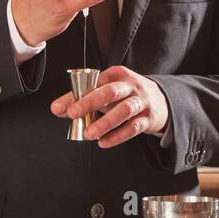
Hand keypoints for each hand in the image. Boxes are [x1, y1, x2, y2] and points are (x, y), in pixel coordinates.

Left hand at [50, 66, 169, 147]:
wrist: (161, 101)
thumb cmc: (126, 95)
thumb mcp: (107, 91)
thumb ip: (82, 99)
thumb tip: (57, 109)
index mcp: (116, 75)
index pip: (93, 83)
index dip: (76, 95)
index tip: (59, 108)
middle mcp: (130, 86)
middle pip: (110, 92)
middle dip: (90, 102)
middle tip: (73, 113)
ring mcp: (141, 101)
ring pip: (124, 110)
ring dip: (105, 122)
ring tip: (89, 134)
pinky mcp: (149, 118)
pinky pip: (133, 127)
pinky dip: (118, 136)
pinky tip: (104, 142)